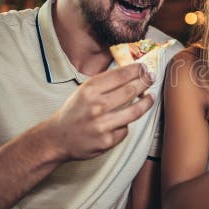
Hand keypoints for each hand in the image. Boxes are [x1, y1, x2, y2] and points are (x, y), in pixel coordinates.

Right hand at [40, 63, 154, 161]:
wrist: (57, 138)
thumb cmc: (74, 112)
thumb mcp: (83, 91)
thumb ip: (104, 83)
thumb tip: (131, 73)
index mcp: (89, 90)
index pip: (120, 75)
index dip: (136, 70)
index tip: (144, 67)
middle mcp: (96, 106)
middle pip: (130, 91)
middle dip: (145, 82)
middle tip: (152, 78)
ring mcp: (102, 124)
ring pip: (134, 111)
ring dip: (146, 103)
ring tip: (150, 97)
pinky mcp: (107, 140)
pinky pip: (125, 129)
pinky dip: (124, 124)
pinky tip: (121, 122)